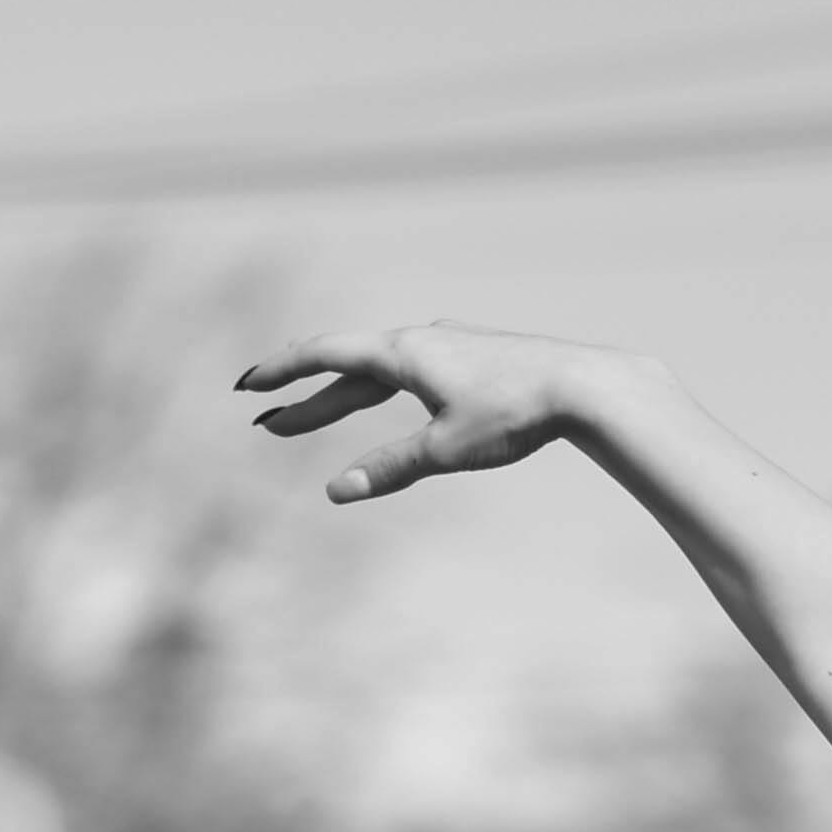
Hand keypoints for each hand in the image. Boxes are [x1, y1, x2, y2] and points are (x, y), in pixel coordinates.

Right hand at [236, 323, 602, 502]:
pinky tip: (386, 402)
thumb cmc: (514, 414)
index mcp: (402, 353)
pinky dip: (381, 393)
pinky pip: (410, 375)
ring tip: (310, 419)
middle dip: (304, 400)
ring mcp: (447, 346)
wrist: (583, 385)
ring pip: (379, 374)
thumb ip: (390, 468)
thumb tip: (337, 490)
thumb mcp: (445, 449)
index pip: (324, 355)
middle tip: (266, 423)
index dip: (282, 372)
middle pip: (347, 370)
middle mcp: (419, 340)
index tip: (248, 387)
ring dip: (341, 398)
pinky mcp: (473, 358)